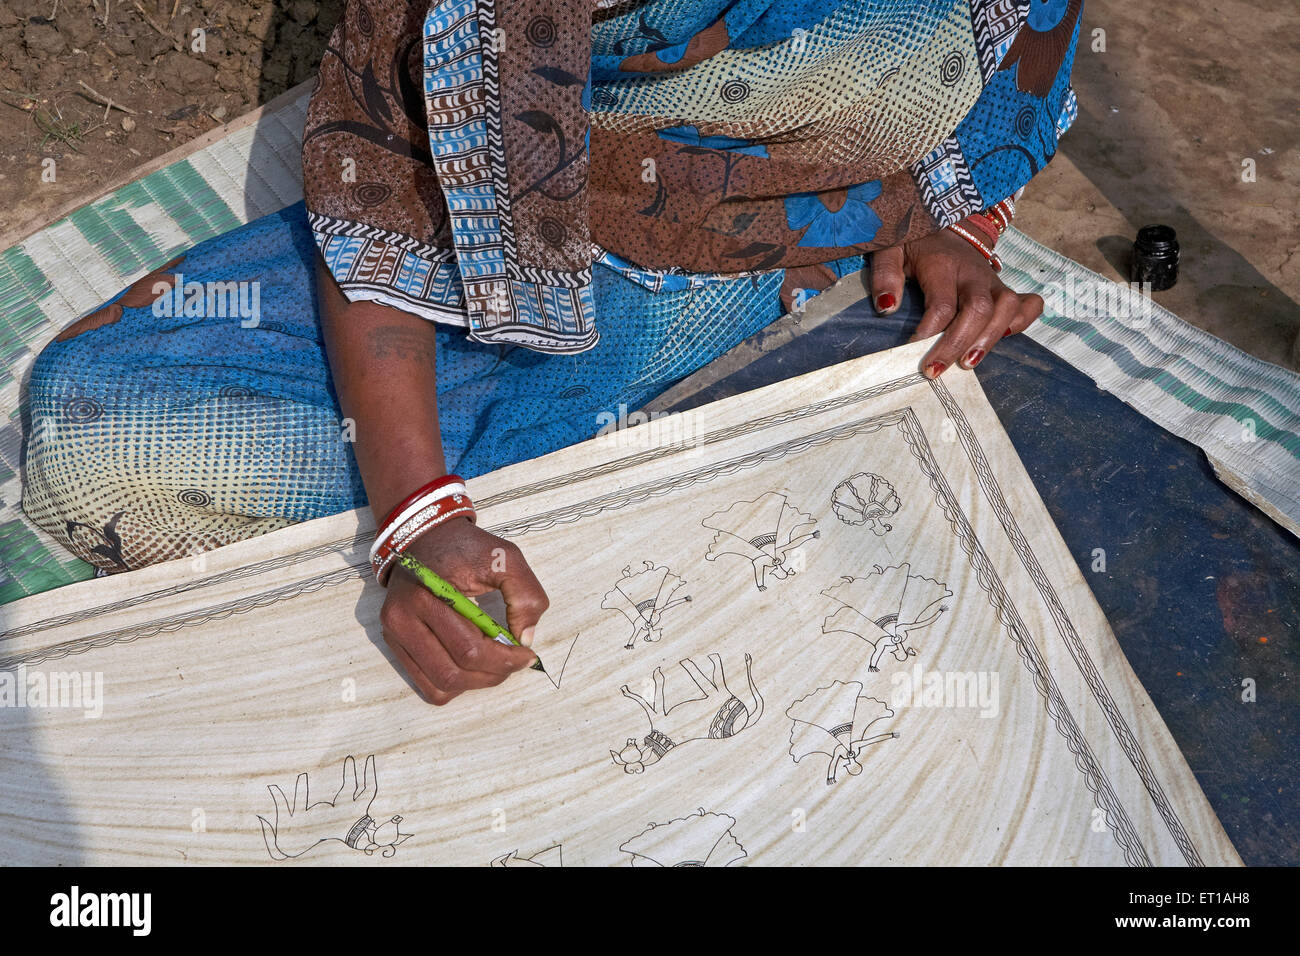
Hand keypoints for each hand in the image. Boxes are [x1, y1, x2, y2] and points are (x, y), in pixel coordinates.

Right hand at [379, 516, 547, 704]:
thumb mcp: (504, 558)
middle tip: (515, 662)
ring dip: (475, 684)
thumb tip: (524, 639)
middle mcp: (401, 620)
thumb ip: (525, 595)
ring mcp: (395, 635)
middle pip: (453, 673)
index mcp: (426, 596)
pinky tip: (473, 667)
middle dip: (493, 674)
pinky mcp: (395, 643)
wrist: (425, 536)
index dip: (504, 660)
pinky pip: (426, 684)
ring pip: (439, 686)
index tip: (528, 655)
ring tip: (496, 665)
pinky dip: (454, 685)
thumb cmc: (464, 547)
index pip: (469, 649)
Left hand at [870, 228, 1043, 376]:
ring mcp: (991, 280)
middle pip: (979, 310)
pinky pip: (1027, 303)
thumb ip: (885, 275)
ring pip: (1007, 307)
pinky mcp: (1002, 286)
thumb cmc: (913, 243)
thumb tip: (887, 308)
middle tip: (935, 370)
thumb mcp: (889, 249)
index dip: (928, 332)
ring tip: (967, 364)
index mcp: (942, 264)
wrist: (942, 219)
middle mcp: (972, 272)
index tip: (910, 350)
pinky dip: (1021, 322)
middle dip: (958, 344)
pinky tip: (1003, 339)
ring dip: (990, 339)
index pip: (942, 304)